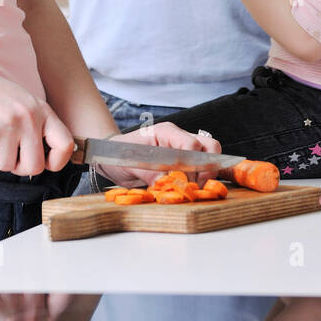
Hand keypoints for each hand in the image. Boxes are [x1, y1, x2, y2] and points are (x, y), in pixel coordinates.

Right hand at [0, 60, 73, 174]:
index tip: (45, 162)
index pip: (65, 145)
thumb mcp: (25, 103)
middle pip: (35, 166)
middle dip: (20, 167)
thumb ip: (38, 126)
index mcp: (42, 111)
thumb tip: (46, 159)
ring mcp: (8, 125)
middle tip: (10, 155)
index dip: (57, 161)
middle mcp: (28, 118)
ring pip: (7, 166)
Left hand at [97, 120, 221, 187]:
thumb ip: (150, 173)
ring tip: (192, 189)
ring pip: (210, 155)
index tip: (185, 184)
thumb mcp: (130, 164)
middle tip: (195, 187)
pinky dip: (200, 178)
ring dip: (206, 174)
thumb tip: (168, 183)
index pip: (191, 145)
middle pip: (210, 146)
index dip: (192, 166)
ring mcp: (182, 147)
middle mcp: (178, 137)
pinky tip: (190, 188)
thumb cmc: (118, 154)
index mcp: (166, 132)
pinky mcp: (183, 159)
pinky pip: (201, 165)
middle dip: (208, 169)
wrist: (110, 155)